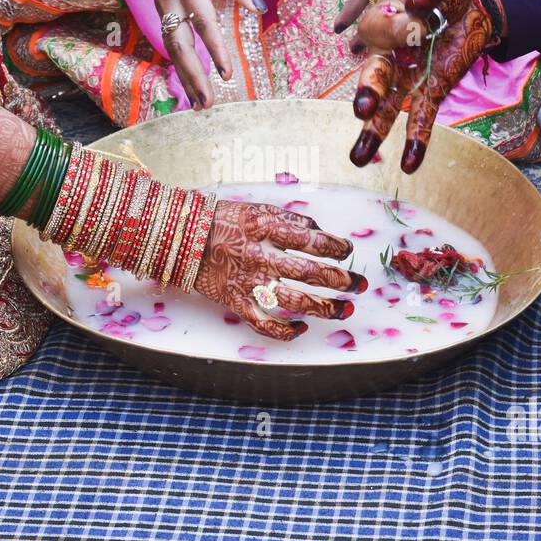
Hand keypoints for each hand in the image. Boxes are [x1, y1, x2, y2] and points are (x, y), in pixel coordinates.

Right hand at [147, 0, 267, 109]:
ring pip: (172, 48)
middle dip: (194, 75)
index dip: (214, 49)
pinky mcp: (162, 12)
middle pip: (180, 44)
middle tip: (209, 101)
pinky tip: (191, 85)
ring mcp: (162, 7)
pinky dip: (180, 66)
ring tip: (202, 104)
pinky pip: (170, 43)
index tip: (227, 73)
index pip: (202, 21)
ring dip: (185, 78)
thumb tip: (259, 8)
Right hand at [193, 201, 366, 340]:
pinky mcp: (235, 302)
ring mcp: (247, 282)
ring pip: (292, 301)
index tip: (347, 251)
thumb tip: (321, 233)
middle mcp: (260, 256)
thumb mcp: (258, 209)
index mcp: (266, 228)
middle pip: (308, 272)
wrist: (180, 237)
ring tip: (344, 310)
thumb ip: (290, 220)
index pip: (311, 239)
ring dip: (323, 308)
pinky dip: (285, 331)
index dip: (335, 247)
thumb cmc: (225, 221)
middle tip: (360, 285)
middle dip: (340, 280)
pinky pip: (262, 323)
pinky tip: (302, 328)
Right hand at [348, 0, 494, 172]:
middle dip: (367, 92)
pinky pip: (421, 117)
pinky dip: (416, 141)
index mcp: (381, 21)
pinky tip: (409, 165)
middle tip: (361, 109)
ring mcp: (409, 76)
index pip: (374, 30)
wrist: (475, 1)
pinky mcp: (432, 90)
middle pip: (373, 75)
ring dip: (374, 130)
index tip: (418, 8)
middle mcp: (389, 53)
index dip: (395, 25)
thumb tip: (417, 3)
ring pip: (387, 105)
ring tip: (359, 157)